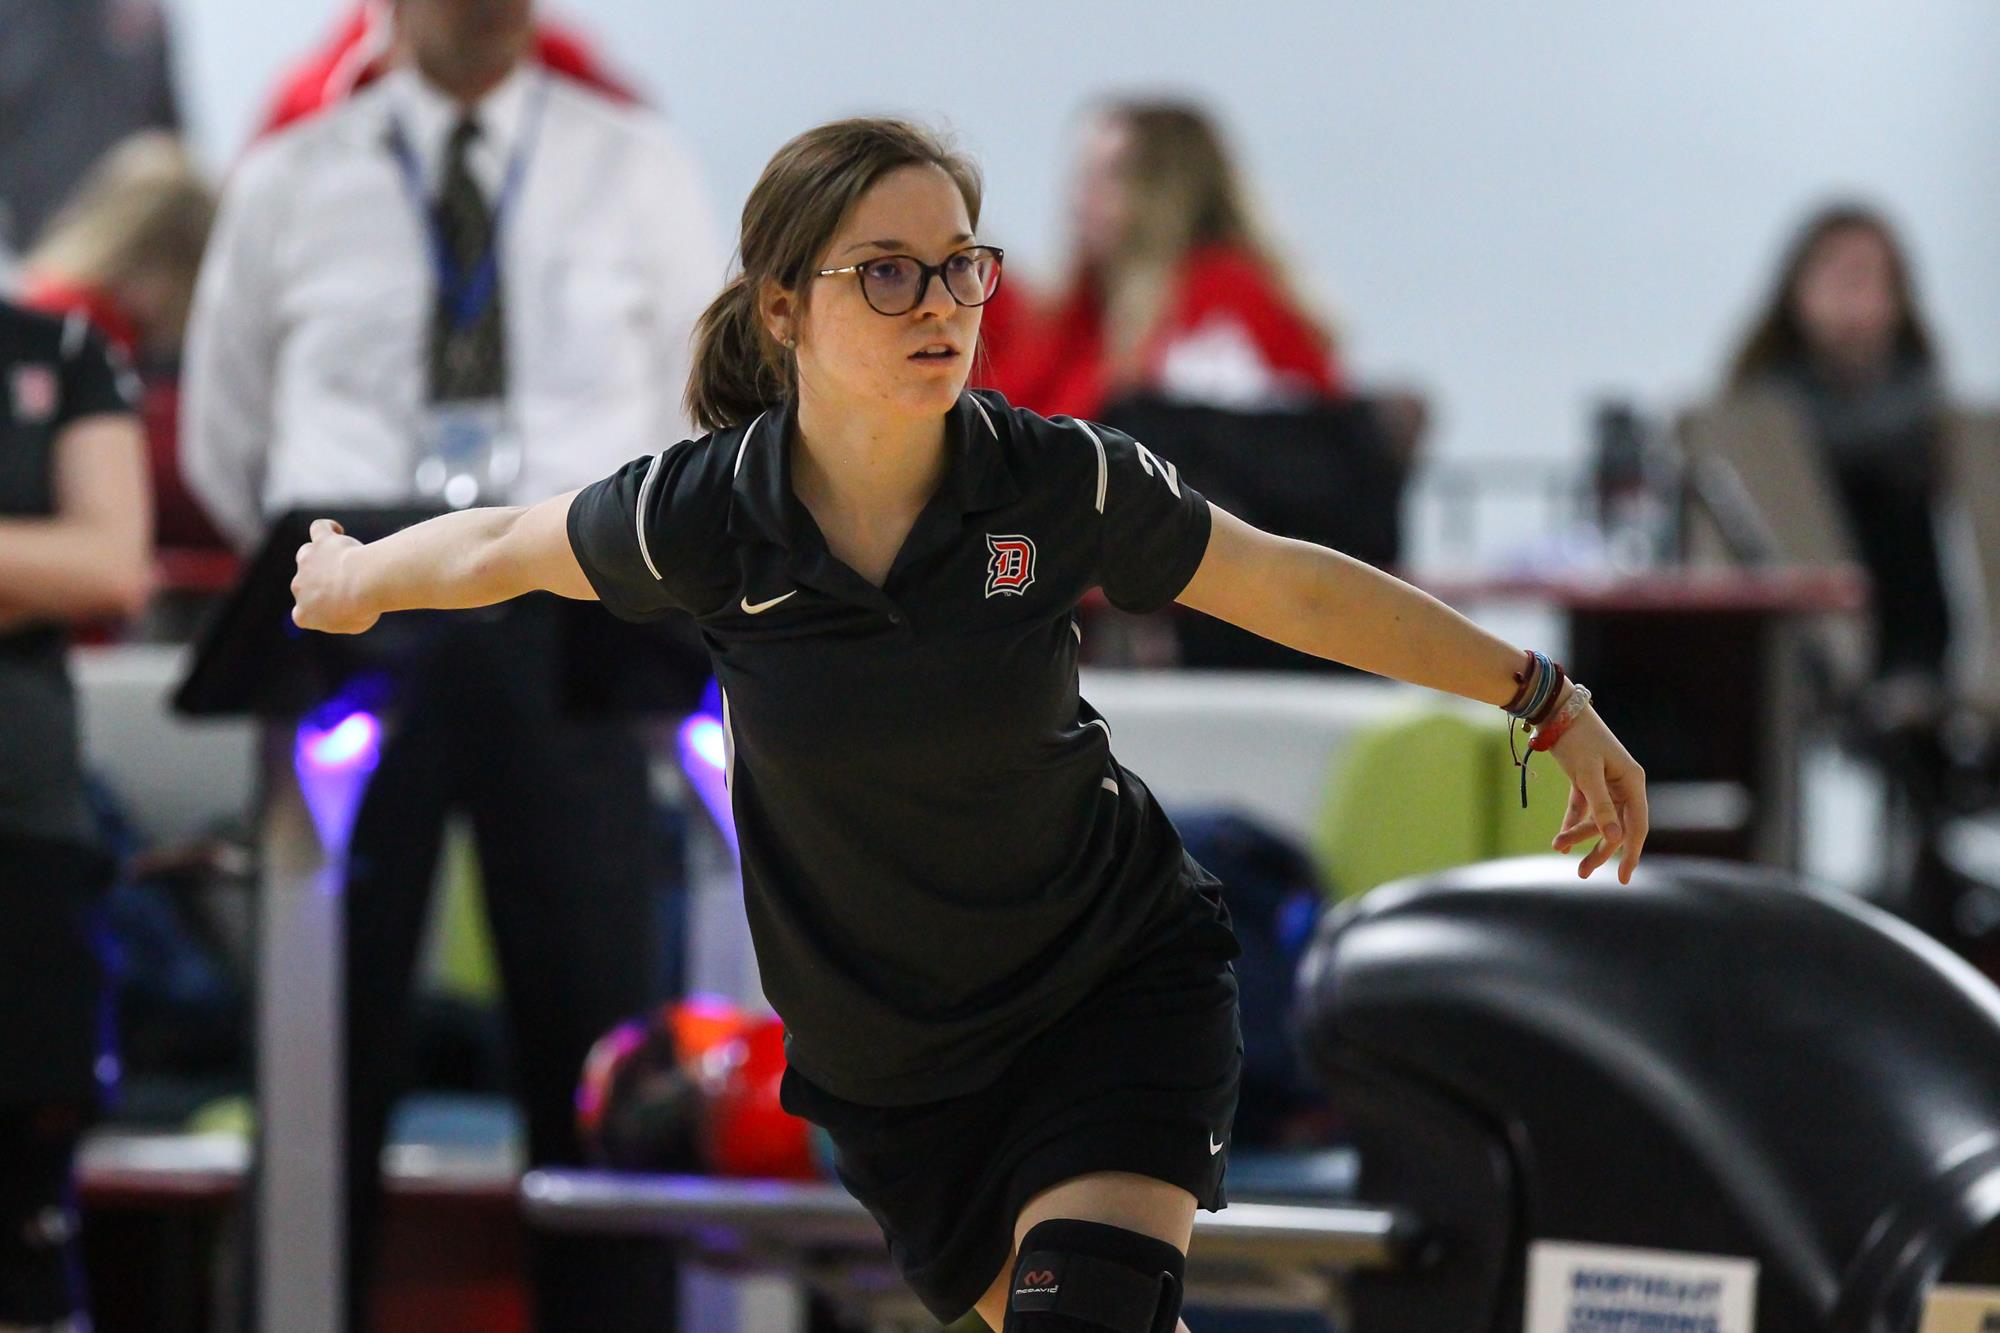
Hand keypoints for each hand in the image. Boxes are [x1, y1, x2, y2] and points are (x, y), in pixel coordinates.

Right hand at [291, 519, 377, 634]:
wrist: (363, 586)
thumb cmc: (363, 609)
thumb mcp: (356, 623)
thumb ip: (347, 615)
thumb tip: (352, 607)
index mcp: (303, 615)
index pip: (304, 613)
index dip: (320, 610)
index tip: (339, 608)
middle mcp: (299, 587)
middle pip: (307, 582)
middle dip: (325, 583)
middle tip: (354, 585)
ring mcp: (307, 562)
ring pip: (307, 554)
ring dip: (322, 556)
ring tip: (343, 558)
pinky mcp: (322, 542)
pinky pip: (318, 529)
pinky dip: (327, 528)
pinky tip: (338, 531)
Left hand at [1546, 695, 1648, 882]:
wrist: (1555, 710)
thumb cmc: (1576, 738)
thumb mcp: (1587, 774)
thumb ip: (1600, 806)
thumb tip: (1615, 839)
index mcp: (1632, 782)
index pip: (1637, 826)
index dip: (1631, 853)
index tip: (1623, 878)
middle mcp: (1623, 784)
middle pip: (1615, 826)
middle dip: (1598, 849)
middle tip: (1582, 873)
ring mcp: (1604, 782)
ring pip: (1596, 819)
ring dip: (1578, 834)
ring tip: (1557, 846)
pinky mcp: (1585, 779)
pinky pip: (1582, 808)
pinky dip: (1571, 822)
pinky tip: (1560, 841)